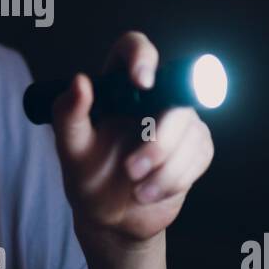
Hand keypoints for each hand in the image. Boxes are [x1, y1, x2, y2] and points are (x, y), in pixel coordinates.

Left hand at [50, 31, 214, 250]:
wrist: (113, 219)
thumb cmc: (88, 178)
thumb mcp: (71, 150)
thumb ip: (68, 115)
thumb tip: (80, 81)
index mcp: (117, 86)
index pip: (134, 48)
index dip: (142, 57)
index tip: (141, 83)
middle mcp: (152, 96)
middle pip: (175, 96)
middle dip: (158, 141)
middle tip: (131, 170)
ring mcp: (177, 120)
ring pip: (190, 129)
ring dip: (165, 168)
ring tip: (137, 191)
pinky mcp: (196, 146)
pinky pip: (200, 153)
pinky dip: (176, 179)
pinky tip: (151, 192)